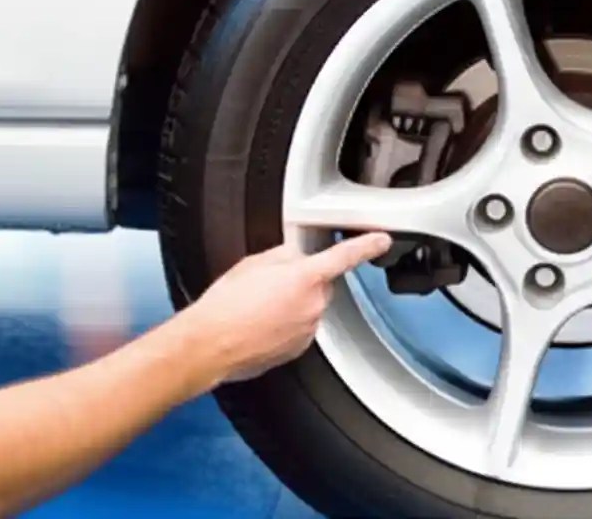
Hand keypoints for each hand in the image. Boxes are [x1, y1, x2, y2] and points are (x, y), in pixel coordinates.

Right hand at [180, 233, 391, 384]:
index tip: (381, 241)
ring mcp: (308, 329)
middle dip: (303, 281)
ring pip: (310, 307)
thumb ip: (284, 256)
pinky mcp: (299, 348)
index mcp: (305, 277)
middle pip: (322, 284)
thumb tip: (296, 257)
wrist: (210, 346)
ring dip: (293, 304)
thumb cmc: (225, 305)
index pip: (346, 256)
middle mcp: (314, 304)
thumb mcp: (254, 264)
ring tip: (259, 308)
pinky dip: (286, 324)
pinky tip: (261, 325)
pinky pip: (301, 328)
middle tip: (270, 285)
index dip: (367, 245)